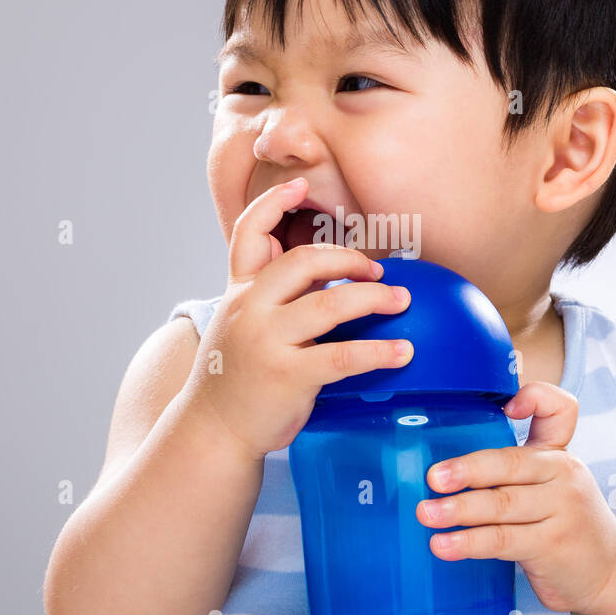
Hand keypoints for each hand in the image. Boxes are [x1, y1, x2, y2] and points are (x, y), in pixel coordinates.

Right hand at [188, 176, 413, 458]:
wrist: (213, 430)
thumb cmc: (237, 377)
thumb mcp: (242, 325)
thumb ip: (271, 296)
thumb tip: (322, 271)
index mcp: (239, 292)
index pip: (250, 234)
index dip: (273, 203)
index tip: (300, 184)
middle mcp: (249, 309)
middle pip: (302, 262)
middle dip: (347, 258)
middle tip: (378, 270)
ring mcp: (266, 342)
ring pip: (329, 304)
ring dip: (373, 297)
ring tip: (402, 300)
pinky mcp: (287, 376)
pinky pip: (342, 356)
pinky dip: (378, 350)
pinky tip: (402, 352)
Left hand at [415, 380, 615, 614]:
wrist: (609, 570)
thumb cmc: (564, 520)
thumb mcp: (551, 482)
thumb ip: (513, 463)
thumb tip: (448, 461)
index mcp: (558, 455)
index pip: (558, 411)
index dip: (536, 399)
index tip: (506, 407)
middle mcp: (564, 477)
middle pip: (512, 464)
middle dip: (469, 470)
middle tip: (432, 477)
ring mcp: (562, 512)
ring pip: (502, 505)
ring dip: (460, 510)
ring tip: (426, 513)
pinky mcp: (552, 547)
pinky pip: (503, 541)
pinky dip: (469, 543)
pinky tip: (443, 545)